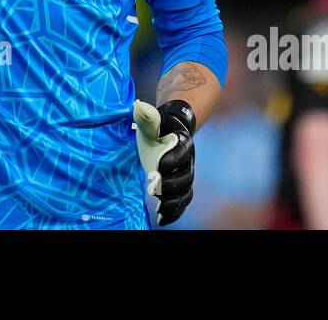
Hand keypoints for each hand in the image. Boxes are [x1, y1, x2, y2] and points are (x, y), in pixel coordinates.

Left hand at [133, 99, 195, 225]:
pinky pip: (182, 200)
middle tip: (157, 192)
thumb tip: (138, 107)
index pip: (181, 152)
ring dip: (174, 203)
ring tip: (160, 211)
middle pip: (185, 176)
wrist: (171, 128)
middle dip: (172, 186)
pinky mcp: (181, 184)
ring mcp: (186, 173)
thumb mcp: (152, 119)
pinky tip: (162, 220)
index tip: (159, 167)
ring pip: (185, 192)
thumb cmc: (158, 124)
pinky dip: (174, 212)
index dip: (173, 160)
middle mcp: (188, 160)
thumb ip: (147, 117)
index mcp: (182, 141)